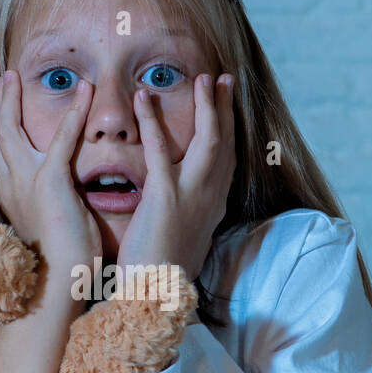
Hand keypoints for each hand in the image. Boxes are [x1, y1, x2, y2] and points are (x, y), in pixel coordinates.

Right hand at [0, 70, 101, 275]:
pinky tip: (85, 92)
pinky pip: (60, 138)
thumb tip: (60, 199)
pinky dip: (74, 112)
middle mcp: (11, 185)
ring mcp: (26, 181)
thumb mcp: (49, 224)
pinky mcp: (50, 181)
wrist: (59, 284)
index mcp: (11, 196)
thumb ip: (50, 205)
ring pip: (11, 129)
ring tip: (20, 76)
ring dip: (15, 99)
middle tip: (3, 79)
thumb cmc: (62, 262)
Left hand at [115, 72, 235, 279]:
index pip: (227, 160)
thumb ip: (190, 219)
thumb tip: (190, 216)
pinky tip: (142, 98)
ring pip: (208, 138)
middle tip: (222, 79)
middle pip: (226, 141)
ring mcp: (192, 193)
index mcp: (214, 206)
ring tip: (201, 79)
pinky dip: (152, 120)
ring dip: (206, 105)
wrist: (157, 294)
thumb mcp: (187, 241)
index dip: (229, 130)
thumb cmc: (164, 273)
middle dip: (225, 108)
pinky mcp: (165, 196)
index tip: (227, 107)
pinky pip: (159, 150)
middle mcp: (211, 196)